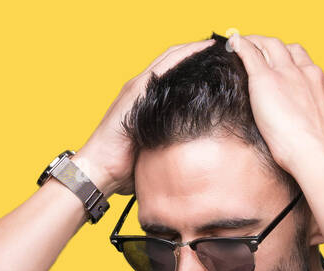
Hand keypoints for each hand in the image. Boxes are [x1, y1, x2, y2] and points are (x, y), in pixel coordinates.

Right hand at [73, 38, 215, 197]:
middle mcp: (141, 89)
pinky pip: (163, 67)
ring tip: (217, 45)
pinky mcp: (135, 93)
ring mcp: (137, 88)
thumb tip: (197, 156)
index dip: (195, 65)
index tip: (219, 64)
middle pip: (174, 60)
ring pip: (170, 58)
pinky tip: (200, 51)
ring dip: (194, 49)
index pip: (174, 74)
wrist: (98, 171)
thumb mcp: (154, 151)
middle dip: (198, 53)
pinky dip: (183, 56)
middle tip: (224, 49)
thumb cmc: (123, 168)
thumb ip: (171, 145)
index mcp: (145, 101)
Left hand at [227, 33, 323, 177]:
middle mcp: (311, 74)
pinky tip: (233, 44)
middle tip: (266, 56)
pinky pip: (250, 53)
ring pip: (272, 46)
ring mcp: (288, 74)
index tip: (289, 73)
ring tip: (248, 46)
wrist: (314, 154)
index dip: (298, 67)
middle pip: (293, 51)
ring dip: (260, 43)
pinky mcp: (266, 79)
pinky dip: (241, 45)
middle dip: (280, 51)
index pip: (312, 69)